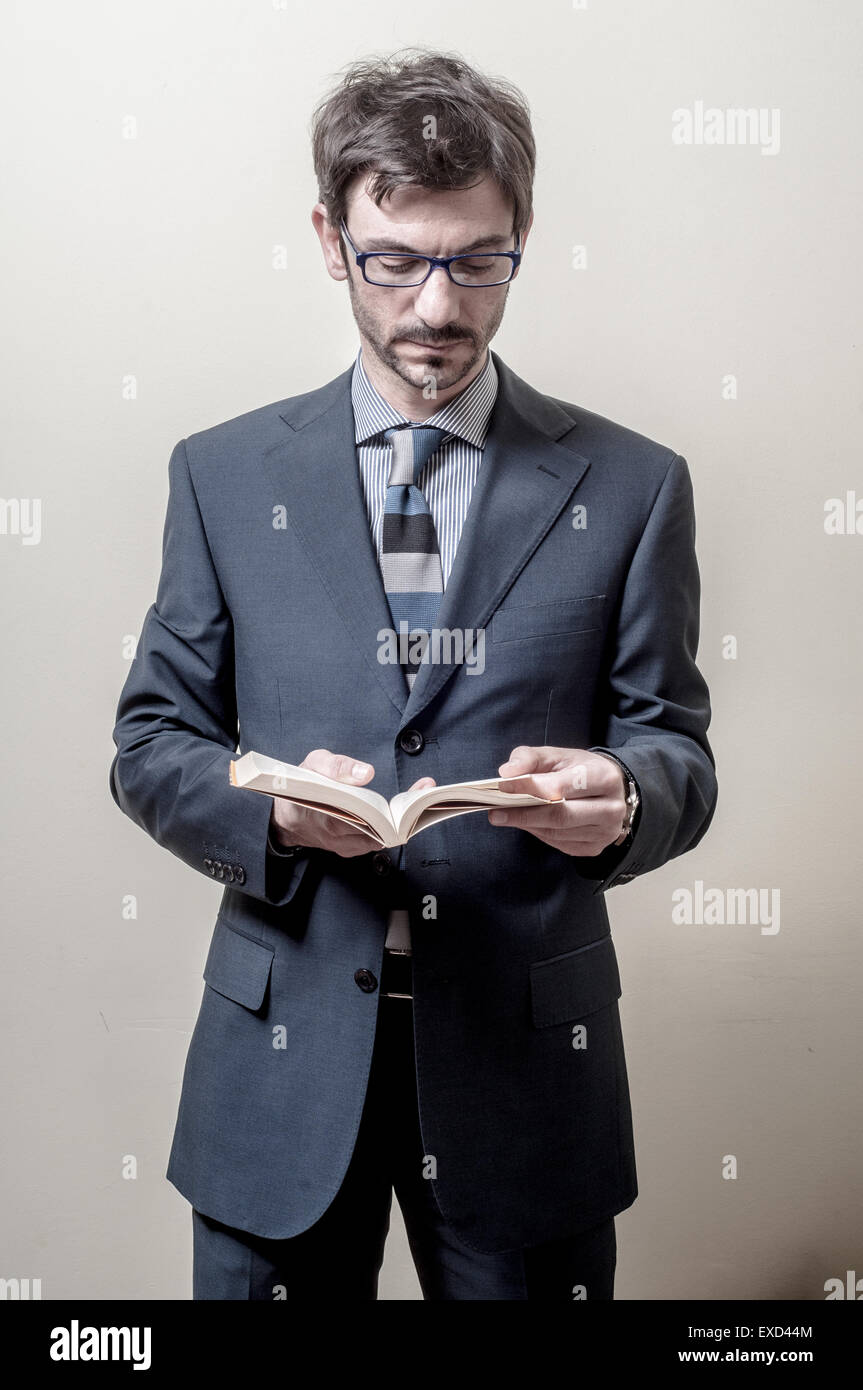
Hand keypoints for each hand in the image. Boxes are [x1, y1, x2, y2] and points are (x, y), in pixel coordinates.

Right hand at [269, 748, 434, 857]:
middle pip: (386, 828)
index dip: (402, 802)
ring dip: (401, 817)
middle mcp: (341, 837)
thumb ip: (337, 766)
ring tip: (416, 796)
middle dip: (407, 808)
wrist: (285, 818)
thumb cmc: (300, 786)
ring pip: (385, 836)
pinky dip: (391, 825)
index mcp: (331, 815)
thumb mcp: (312, 764)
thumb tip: (366, 774)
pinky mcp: (351, 849)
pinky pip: (378, 840)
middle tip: (426, 788)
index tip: (424, 787)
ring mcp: (347, 846)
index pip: (376, 814)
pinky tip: (398, 809)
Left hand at [488, 745, 629, 856]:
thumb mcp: (559, 755)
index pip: (561, 786)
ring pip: (557, 833)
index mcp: (604, 778)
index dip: (529, 788)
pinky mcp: (594, 847)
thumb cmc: (580, 769)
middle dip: (524, 814)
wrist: (609, 788)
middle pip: (560, 815)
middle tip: (496, 812)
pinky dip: (539, 833)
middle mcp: (611, 808)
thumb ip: (531, 758)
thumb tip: (507, 772)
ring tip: (506, 815)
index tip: (502, 788)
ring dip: (528, 824)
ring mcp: (605, 832)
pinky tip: (528, 823)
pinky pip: (559, 844)